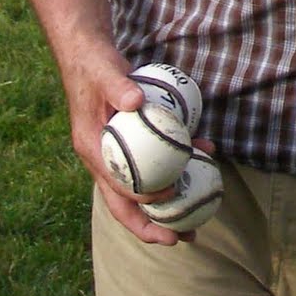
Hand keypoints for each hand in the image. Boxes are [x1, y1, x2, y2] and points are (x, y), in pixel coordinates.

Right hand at [61, 43, 189, 245]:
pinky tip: (206, 154)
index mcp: (92, 150)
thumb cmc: (95, 64)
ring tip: (196, 224)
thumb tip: (136, 100)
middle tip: (182, 240)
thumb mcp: (103, 71)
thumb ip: (117, 85)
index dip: (141, 198)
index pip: (115, 186)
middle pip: (124, 203)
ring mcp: (117, 153)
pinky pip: (155, 161)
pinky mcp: (131, 142)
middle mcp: (102, 159)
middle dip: (151, 227)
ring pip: (142, 189)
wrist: (89, 55)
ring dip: (167, 206)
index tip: (170, 197)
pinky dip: (179, 162)